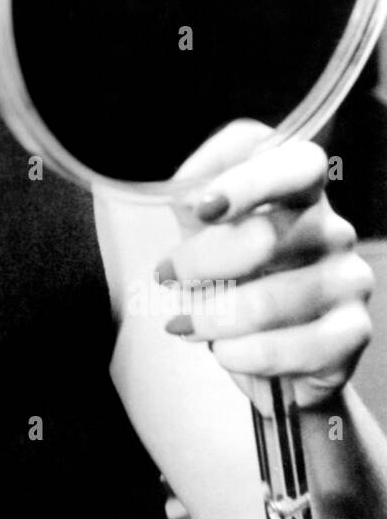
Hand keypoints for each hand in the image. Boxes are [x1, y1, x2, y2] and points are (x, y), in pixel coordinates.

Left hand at [159, 120, 372, 409]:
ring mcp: (349, 280)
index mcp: (302, 191)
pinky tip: (223, 351)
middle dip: (201, 261)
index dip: (250, 182)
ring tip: (184, 323)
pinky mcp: (352, 333)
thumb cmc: (230, 275)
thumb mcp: (202, 229)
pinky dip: (243, 353)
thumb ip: (192, 199)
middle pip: (265, 237)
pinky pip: (290, 348)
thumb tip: (183, 195)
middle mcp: (333, 230)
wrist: (263, 350)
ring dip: (213, 316)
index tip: (203, 208)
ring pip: (269, 300)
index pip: (297, 166)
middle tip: (166, 276)